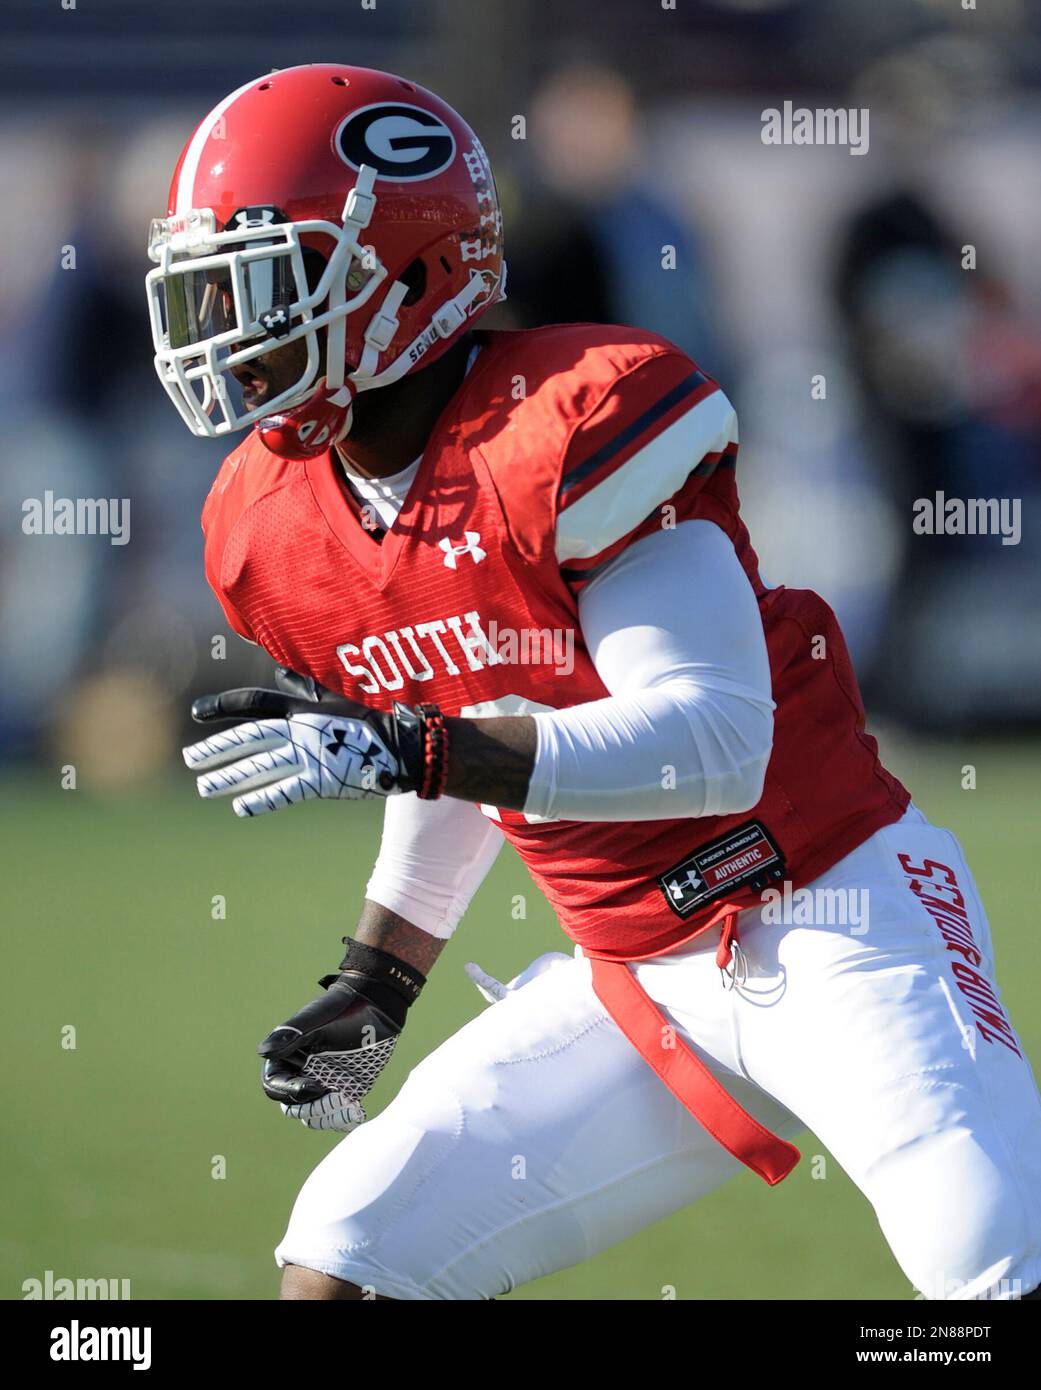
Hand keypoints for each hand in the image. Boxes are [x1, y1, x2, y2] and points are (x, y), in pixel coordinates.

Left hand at [182, 667, 425, 816]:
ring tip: (205, 786)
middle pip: (249, 737)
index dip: (223, 706)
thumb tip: (280, 670)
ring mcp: (309, 755)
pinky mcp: (320, 779)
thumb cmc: (367, 722)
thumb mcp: (332, 698)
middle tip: (189, 758)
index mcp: (300, 709)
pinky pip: (285, 791)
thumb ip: (303, 688)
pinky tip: (240, 808)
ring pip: (260, 766)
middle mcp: (299, 729)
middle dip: (217, 748)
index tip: (196, 713)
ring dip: (229, 776)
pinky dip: (262, 800)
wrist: (401, 746)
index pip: (254, 703)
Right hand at [258, 977, 399, 1132]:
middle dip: (312, 1108)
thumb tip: (262, 1051)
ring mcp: (321, 1084)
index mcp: (286, 1056)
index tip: (315, 1087)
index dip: (291, 1091)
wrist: (376, 1006)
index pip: (275, 1085)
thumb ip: (291, 1035)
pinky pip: (335, 1115)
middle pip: (293, 1106)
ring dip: (328, 1117)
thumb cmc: (343, 1009)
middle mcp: (300, 1073)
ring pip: (314, 1115)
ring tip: (349, 1106)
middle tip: (337, 1098)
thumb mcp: (317, 1020)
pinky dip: (343, 1119)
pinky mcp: (342, 1091)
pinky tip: (357, 1112)